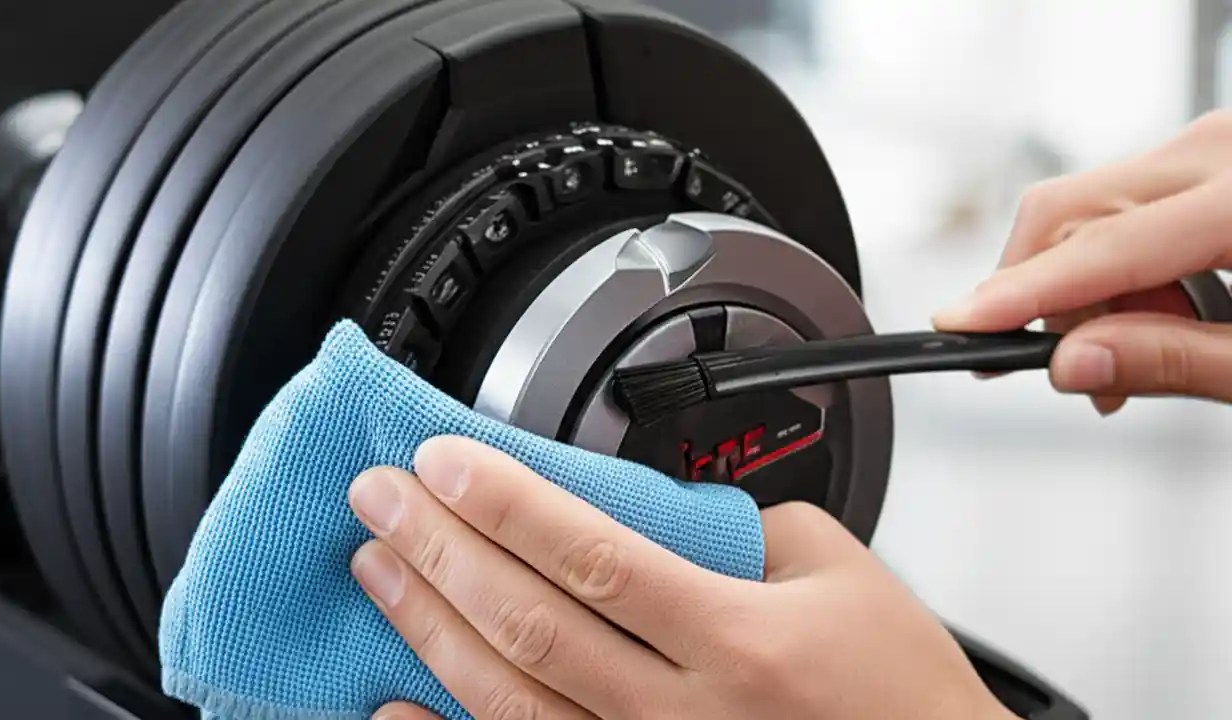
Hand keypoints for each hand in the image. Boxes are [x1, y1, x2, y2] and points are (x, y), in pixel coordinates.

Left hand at [348, 436, 1014, 719]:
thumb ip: (745, 529)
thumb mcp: (845, 579)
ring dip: (430, 626)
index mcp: (741, 641)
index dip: (506, 504)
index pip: (593, 556)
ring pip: (509, 701)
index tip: (442, 458)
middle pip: (530, 623)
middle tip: (382, 495)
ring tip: (379, 565)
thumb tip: (656, 506)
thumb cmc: (898, 693)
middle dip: (441, 549)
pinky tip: (394, 700)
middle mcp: (686, 714)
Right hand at [933, 110, 1231, 413]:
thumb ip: (1175, 360)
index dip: (1021, 293)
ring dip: (1082, 293)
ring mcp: (1206, 149)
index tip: (959, 324)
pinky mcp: (1201, 160)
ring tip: (1131, 358)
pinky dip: (1117, 272)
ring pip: (1086, 214)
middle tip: (1065, 371)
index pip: (1101, 246)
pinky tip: (1156, 318)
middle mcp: (1216, 152)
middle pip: (1069, 213)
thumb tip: (1073, 363)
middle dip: (1041, 298)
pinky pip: (1121, 209)